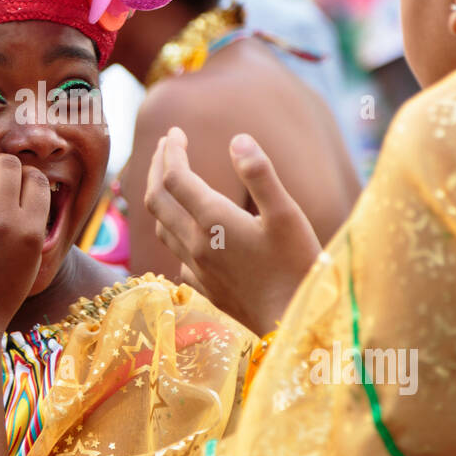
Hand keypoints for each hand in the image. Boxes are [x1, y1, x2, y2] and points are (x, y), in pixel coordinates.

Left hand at [144, 127, 321, 334]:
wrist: (294, 324)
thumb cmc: (297, 266)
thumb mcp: (287, 214)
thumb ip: (260, 174)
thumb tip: (238, 139)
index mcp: (212, 220)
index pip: (175, 176)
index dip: (172, 150)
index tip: (176, 132)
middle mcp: (195, 244)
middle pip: (158, 199)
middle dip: (157, 167)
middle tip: (167, 145)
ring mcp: (196, 268)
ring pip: (162, 226)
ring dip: (160, 197)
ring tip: (168, 178)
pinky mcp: (204, 287)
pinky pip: (176, 253)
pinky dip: (173, 229)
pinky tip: (187, 228)